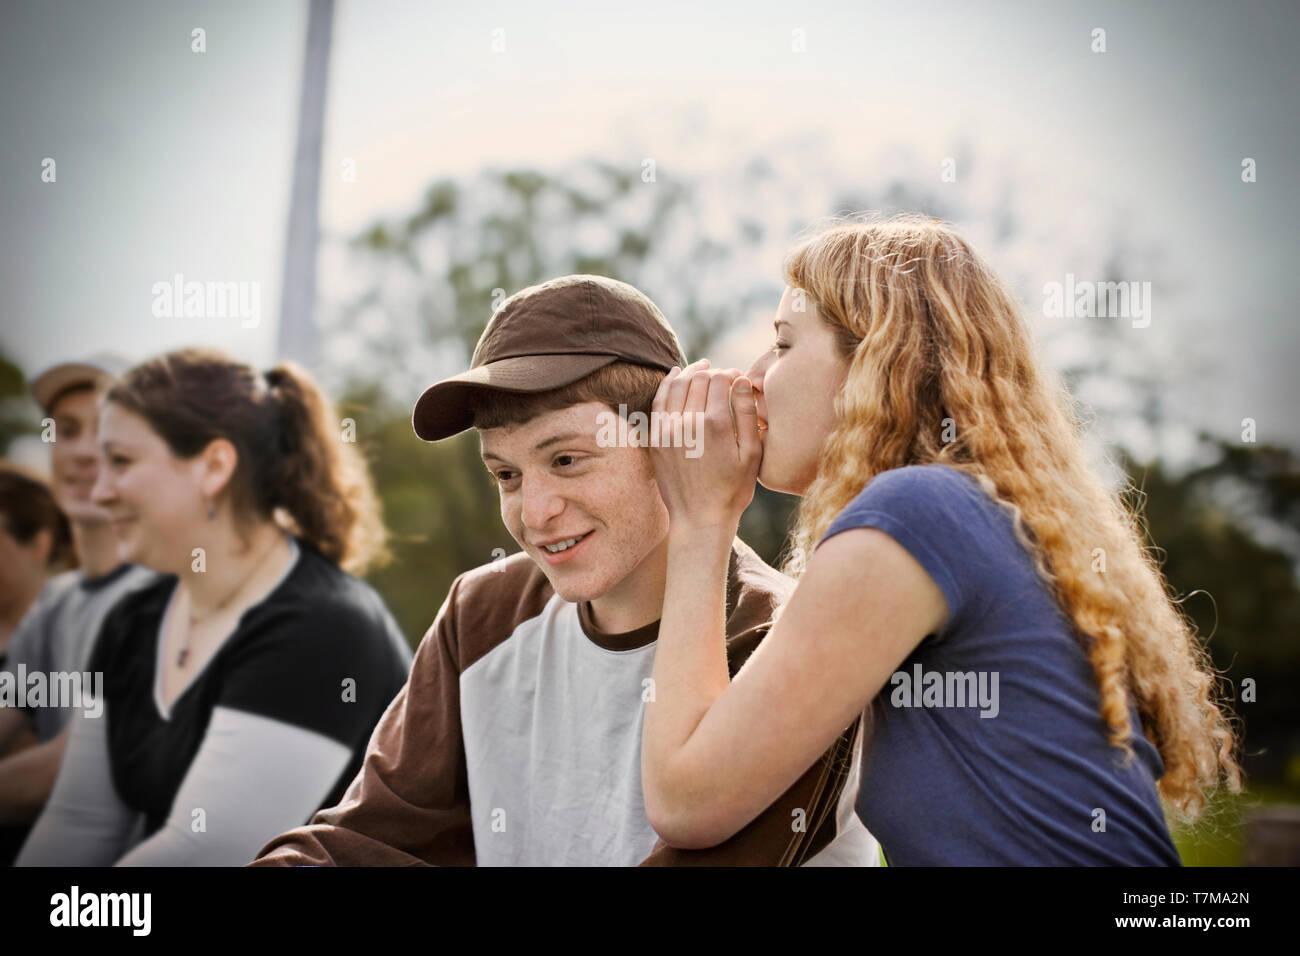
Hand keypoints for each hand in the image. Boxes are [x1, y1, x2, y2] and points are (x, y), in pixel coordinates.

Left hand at [648, 358, 762, 529]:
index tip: (739, 378)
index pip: (721, 380)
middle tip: (723, 375)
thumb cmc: (732, 490)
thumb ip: (747, 413)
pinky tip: (675, 376)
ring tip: (701, 368)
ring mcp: (667, 429)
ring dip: (690, 372)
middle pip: (698, 379)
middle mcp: (688, 422)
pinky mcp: (655, 438)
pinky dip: (667, 384)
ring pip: (677, 385)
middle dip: (713, 371)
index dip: (732, 373)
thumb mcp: (751, 454)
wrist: (700, 519)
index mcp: (715, 424)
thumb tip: (741, 381)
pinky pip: (659, 401)